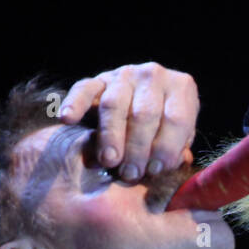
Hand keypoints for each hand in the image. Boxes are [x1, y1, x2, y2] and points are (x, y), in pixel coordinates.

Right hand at [59, 62, 198, 182]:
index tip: (155, 170)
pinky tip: (67, 119)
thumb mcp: (180, 136)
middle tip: (130, 173)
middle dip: (137, 148)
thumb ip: (177, 149)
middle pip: (144, 114)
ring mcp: (124, 75)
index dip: (166, 148)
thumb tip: (168, 164)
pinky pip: (84, 89)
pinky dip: (74, 103)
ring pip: (114, 105)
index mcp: (181, 87)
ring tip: (109, 161)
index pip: (176, 119)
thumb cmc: (166, 128)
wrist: (144, 101)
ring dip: (111, 136)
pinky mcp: (99, 79)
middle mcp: (153, 75)